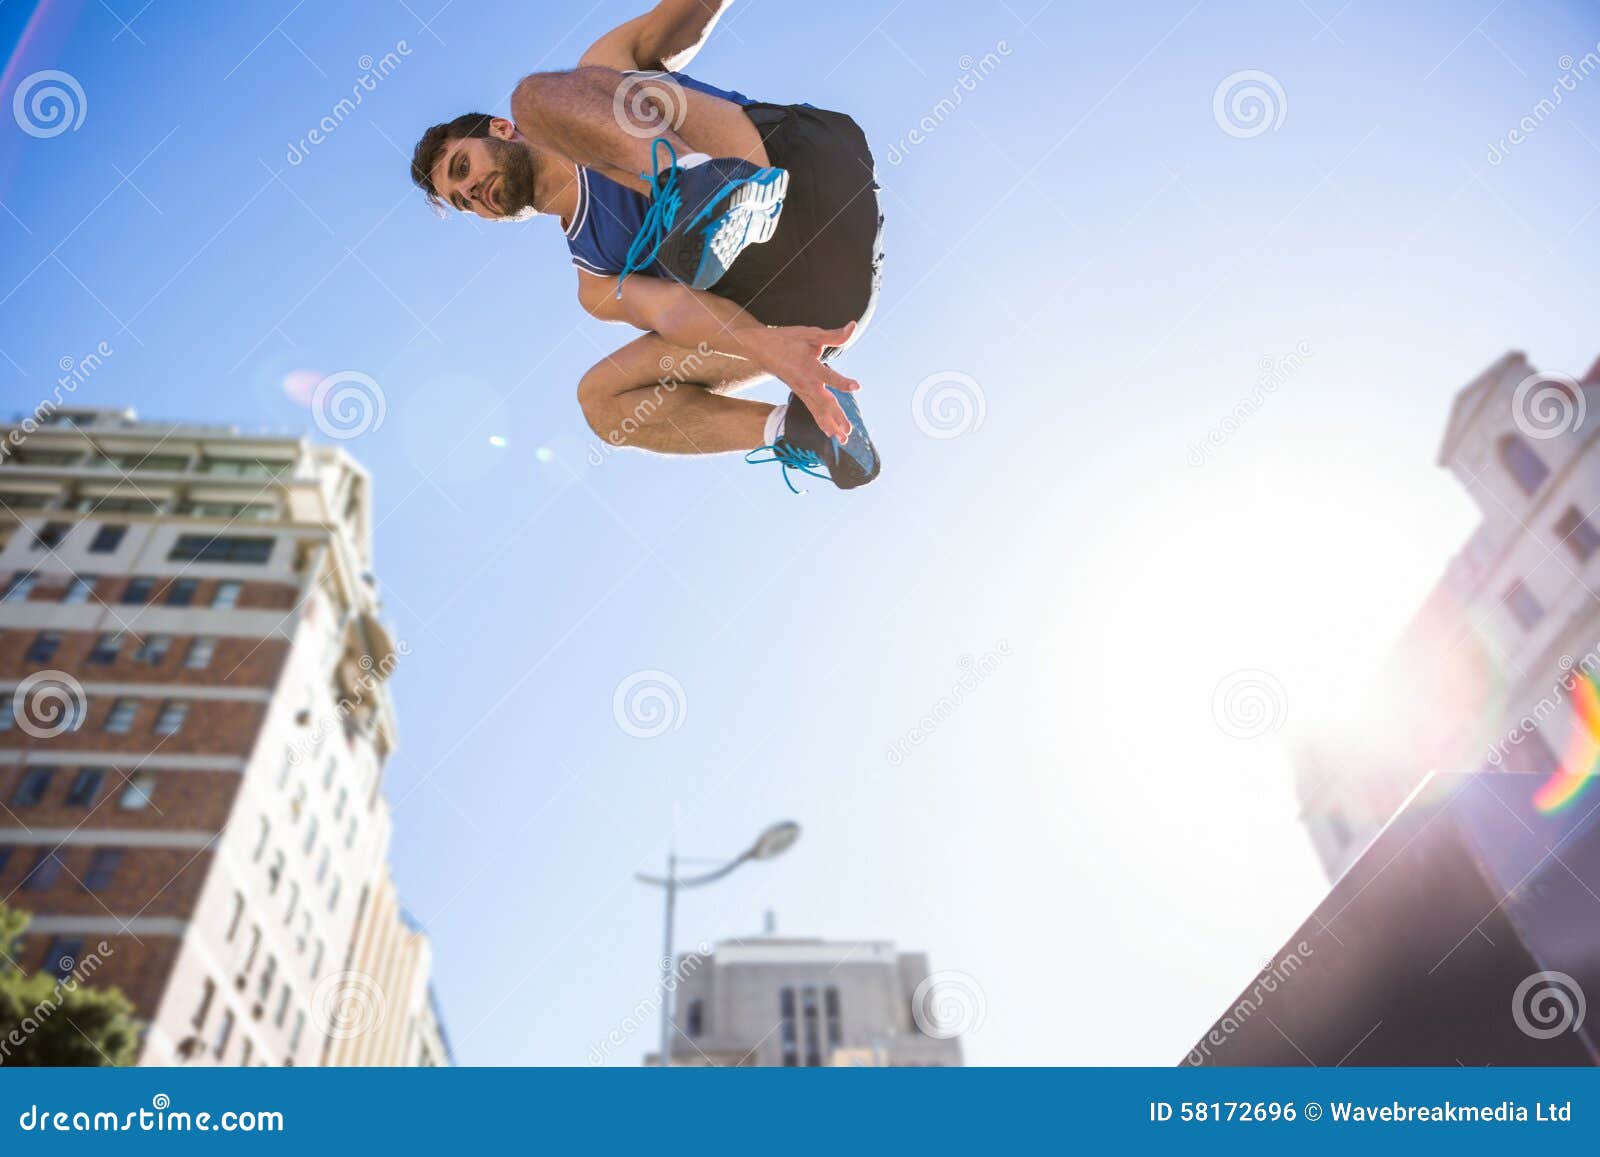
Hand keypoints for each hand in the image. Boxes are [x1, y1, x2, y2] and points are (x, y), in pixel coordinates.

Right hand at [749, 322, 859, 440]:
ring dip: (831, 425)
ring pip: (818, 411)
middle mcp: (806, 383)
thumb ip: (834, 335)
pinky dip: (821, 422)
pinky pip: (813, 411)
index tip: (856, 386)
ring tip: (843, 439)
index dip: (842, 381)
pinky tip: (830, 433)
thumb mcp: (811, 334)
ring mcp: (802, 391)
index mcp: (809, 367)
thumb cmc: (788, 339)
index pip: (828, 376)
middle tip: (848, 432)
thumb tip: (853, 326)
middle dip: (837, 417)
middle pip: (824, 403)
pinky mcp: (801, 394)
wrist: (762, 348)